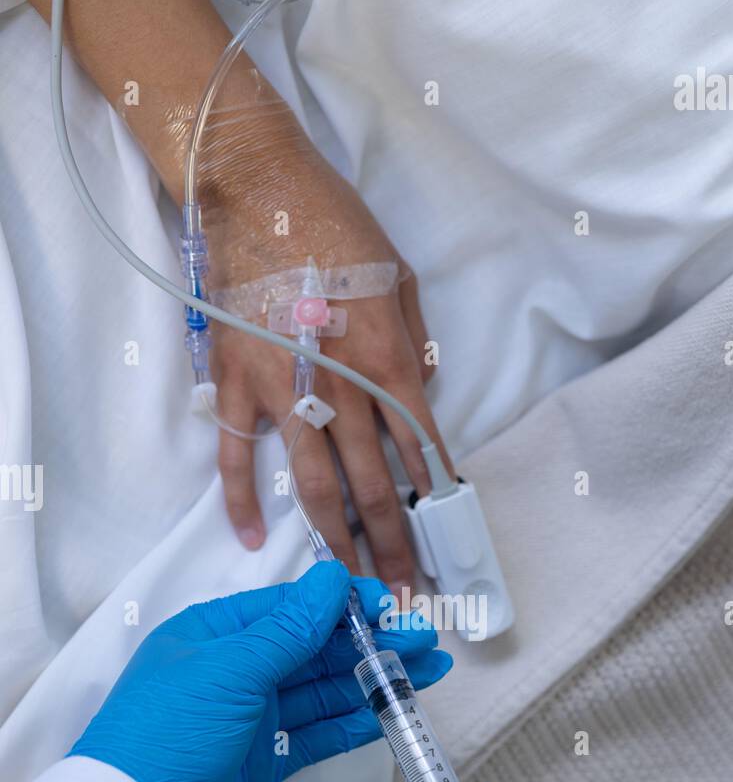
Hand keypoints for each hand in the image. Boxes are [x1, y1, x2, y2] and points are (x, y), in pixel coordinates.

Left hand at [69, 561, 451, 781]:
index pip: (292, 608)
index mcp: (216, 634)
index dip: (344, 605)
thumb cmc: (169, 732)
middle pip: (315, 649)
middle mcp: (236, 670)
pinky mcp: (267, 759)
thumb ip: (288, 628)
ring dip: (374, 681)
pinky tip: (392, 713)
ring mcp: (253, 717)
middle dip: (372, 643)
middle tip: (425, 643)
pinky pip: (319, 734)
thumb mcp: (230, 669)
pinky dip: (355, 723)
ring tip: (427, 674)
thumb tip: (332, 579)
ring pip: (325, 692)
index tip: (390, 605)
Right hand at [203, 113, 453, 587]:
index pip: (421, 452)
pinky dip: (242, 498)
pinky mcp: (237, 384)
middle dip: (392, 547)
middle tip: (402, 594)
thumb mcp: (401, 277)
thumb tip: (419, 395)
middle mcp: (341, 388)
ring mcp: (284, 391)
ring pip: (315, 484)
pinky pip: (239, 454)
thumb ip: (415, 344)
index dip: (434, 506)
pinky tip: (249, 537)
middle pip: (373, 486)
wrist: (257, 187)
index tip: (445, 546)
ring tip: (347, 584)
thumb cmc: (337, 224)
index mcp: (388, 362)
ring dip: (336, 540)